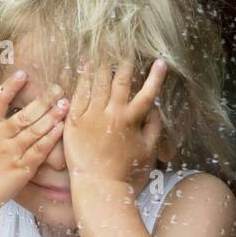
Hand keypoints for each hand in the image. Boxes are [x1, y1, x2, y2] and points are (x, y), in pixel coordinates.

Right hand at [0, 70, 69, 211]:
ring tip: (65, 105)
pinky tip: (61, 128)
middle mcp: (0, 138)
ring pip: (35, 130)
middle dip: (43, 100)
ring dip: (52, 116)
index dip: (10, 86)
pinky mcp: (22, 168)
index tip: (22, 73)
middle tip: (58, 89)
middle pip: (24, 114)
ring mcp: (11, 153)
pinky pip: (39, 150)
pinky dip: (51, 138)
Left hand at [62, 57, 167, 185]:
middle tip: (125, 50)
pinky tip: (84, 66)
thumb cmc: (125, 172)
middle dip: (125, 64)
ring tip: (104, 50)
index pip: (148, 93)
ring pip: (98, 83)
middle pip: (121, 81)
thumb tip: (155, 109)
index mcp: (132, 120)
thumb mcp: (147, 150)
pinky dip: (82, 78)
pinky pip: (79, 94)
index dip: (156, 77)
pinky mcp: (75, 121)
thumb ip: (153, 127)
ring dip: (103, 64)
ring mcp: (92, 116)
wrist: (98, 186)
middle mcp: (113, 114)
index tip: (161, 62)